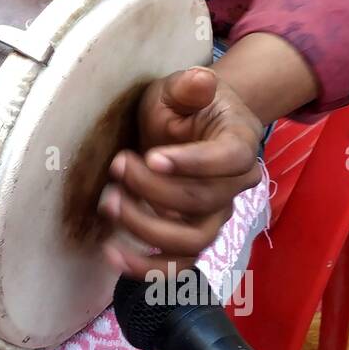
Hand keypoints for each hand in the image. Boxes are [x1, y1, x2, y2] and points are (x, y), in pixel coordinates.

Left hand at [98, 66, 262, 278]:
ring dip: (145, 228)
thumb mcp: (180, 88)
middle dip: (151, 189)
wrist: (189, 127)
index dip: (190, 163)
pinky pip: (179, 266)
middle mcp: (234, 186)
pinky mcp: (192, 236)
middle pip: (200, 201)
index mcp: (239, 143)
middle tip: (116, 165)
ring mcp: (215, 216)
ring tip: (109, 203)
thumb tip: (201, 79)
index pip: (227, 159)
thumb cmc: (185, 106)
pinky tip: (113, 255)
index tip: (150, 157)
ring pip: (191, 240)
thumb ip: (189, 87)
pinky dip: (148, 269)